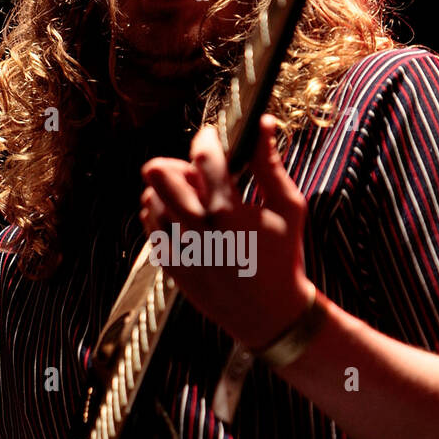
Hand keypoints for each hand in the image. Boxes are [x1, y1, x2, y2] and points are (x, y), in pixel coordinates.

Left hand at [139, 114, 311, 349]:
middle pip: (158, 173)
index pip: (203, 156)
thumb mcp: (288, 208)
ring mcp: (180, 249)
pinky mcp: (171, 266)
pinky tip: (185, 218)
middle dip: (176, 162)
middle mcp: (198, 229)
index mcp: (229, 212)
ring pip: (150, 198)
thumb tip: (262, 124)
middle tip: (198, 172)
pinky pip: (150, 226)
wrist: (270, 315)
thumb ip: (270, 164)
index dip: (205, 138)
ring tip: (195, 199)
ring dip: (169, 190)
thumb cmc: (284, 259)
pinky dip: (162, 215)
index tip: (210, 137)